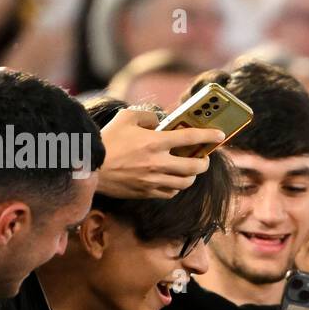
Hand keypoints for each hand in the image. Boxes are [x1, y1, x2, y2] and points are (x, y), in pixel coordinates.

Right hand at [97, 108, 223, 198]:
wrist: (88, 166)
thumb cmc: (107, 140)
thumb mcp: (125, 118)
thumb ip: (147, 116)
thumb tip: (159, 122)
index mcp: (155, 142)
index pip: (191, 138)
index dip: (209, 136)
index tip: (220, 135)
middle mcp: (158, 162)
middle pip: (195, 166)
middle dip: (205, 162)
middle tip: (204, 157)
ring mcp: (154, 180)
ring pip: (186, 182)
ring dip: (192, 176)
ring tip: (189, 169)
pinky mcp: (147, 192)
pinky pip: (171, 193)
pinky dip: (176, 187)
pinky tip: (173, 180)